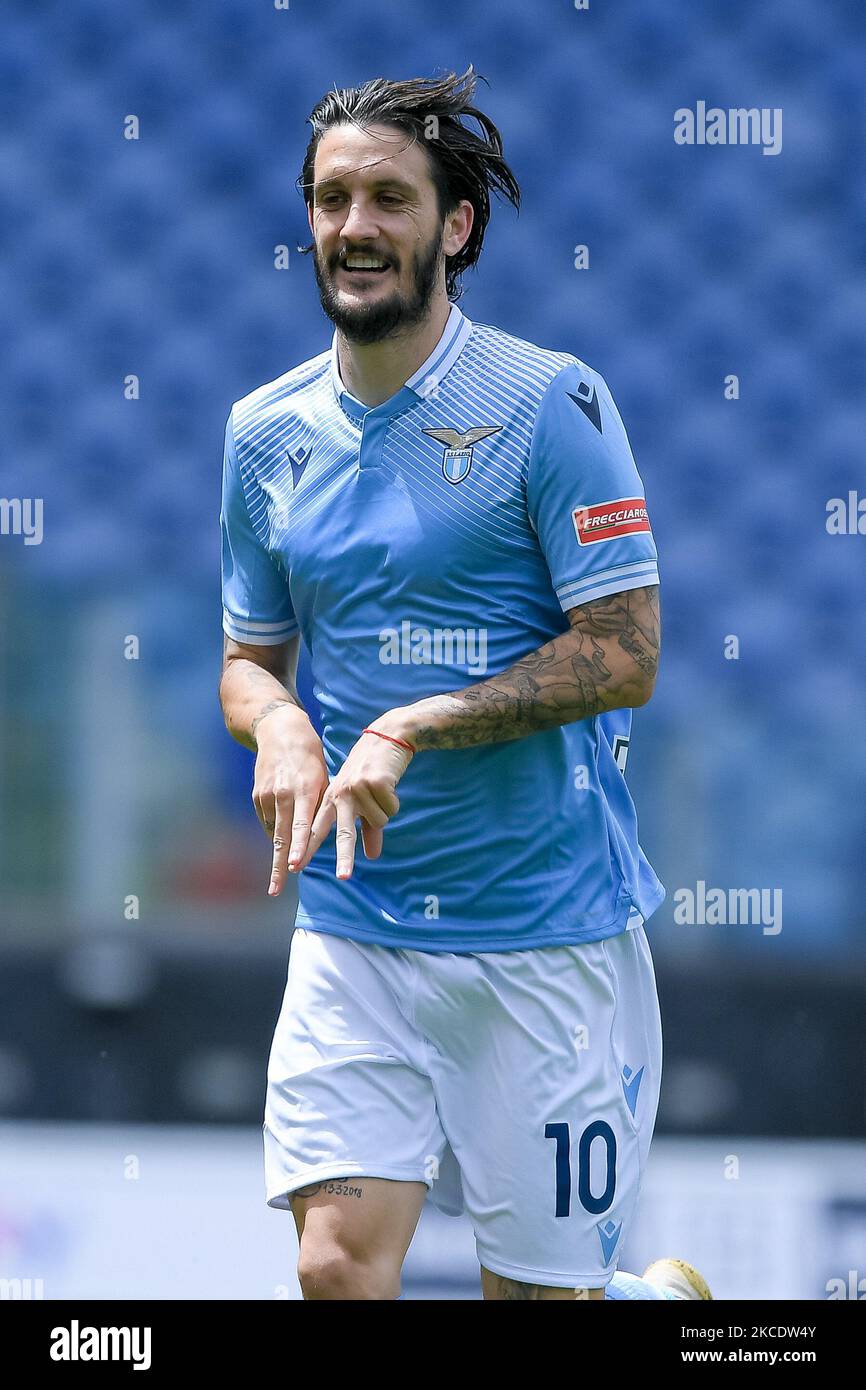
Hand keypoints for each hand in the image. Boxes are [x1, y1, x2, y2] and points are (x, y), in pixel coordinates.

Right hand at [250, 706, 329, 895]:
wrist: (280, 732)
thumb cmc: (311, 759)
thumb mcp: (323, 779)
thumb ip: (320, 807)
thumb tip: (321, 836)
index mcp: (304, 789)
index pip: (301, 825)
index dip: (298, 846)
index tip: (295, 866)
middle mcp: (282, 794)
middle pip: (281, 837)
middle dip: (279, 865)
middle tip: (276, 889)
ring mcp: (266, 795)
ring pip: (273, 833)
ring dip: (277, 856)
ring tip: (277, 881)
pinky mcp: (256, 796)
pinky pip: (267, 822)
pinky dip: (275, 834)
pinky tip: (281, 842)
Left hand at [294, 725, 414, 878]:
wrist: (387, 738)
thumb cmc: (372, 771)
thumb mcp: (365, 800)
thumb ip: (368, 829)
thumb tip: (372, 856)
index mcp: (331, 799)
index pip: (316, 829)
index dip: (305, 848)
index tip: (294, 868)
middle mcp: (340, 794)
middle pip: (343, 833)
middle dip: (344, 856)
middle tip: (343, 878)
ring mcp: (356, 787)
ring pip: (379, 820)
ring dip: (385, 809)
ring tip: (382, 790)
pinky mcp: (375, 781)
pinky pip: (390, 808)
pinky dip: (394, 800)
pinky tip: (389, 783)